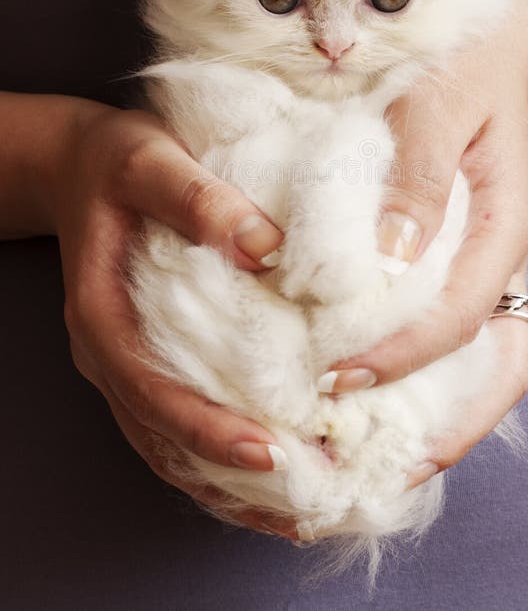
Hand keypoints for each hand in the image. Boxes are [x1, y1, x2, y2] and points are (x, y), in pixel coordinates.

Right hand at [51, 100, 296, 537]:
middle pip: (164, 439)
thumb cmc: (113, 161)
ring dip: (227, 481)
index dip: (208, 431)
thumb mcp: (150, 162)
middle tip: (307, 500)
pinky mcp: (147, 356)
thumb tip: (266, 249)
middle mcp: (109, 355)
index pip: (153, 394)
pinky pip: (176, 422)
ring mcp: (125, 362)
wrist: (77, 164)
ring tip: (298, 508)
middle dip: (231, 476)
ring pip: (170, 444)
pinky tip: (265, 471)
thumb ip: (198, 200)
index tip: (271, 454)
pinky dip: (217, 456)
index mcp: (102, 317)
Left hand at [317, 0, 527, 473]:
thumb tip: (389, 260)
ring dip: (428, 410)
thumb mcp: (433, 109)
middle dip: (435, 425)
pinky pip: (449, 335)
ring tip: (364, 448)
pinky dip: (417, 373)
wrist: (486, 48)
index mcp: (500, 229)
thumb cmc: (456, 70)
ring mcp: (479, 267)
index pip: (459, 319)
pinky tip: (368, 388)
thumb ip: (416, 180)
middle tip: (361, 461)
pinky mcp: (454, 262)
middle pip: (488, 368)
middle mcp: (497, 261)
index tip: (337, 380)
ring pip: (472, 361)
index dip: (402, 358)